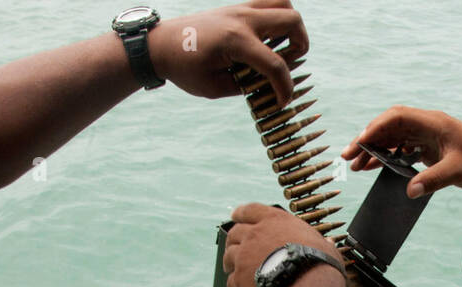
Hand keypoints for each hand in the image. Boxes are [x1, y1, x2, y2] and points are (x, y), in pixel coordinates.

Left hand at [148, 0, 306, 107]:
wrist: (161, 44)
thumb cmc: (184, 68)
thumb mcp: (214, 87)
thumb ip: (245, 87)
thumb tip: (269, 86)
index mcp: (235, 41)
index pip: (275, 64)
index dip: (285, 88)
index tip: (282, 102)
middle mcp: (242, 19)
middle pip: (292, 21)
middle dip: (300, 47)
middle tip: (288, 66)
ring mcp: (241, 9)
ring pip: (284, 4)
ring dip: (292, 26)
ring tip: (283, 47)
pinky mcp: (238, 7)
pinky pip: (268, 3)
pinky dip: (277, 18)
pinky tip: (268, 38)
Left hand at [223, 203, 342, 286]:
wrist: (306, 284)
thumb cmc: (318, 263)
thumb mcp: (323, 245)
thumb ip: (320, 243)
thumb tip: (328, 243)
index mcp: (274, 221)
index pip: (251, 210)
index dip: (241, 213)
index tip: (235, 216)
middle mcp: (255, 234)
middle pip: (235, 233)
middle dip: (232, 240)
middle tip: (232, 247)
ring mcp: (244, 255)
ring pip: (229, 256)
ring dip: (229, 262)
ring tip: (230, 269)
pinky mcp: (240, 277)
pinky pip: (231, 281)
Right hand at [340, 106, 461, 198]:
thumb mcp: (457, 171)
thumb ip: (432, 180)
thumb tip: (409, 190)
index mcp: (434, 123)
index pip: (398, 117)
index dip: (376, 127)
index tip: (360, 141)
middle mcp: (427, 125)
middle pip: (389, 126)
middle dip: (367, 139)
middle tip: (348, 156)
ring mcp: (425, 134)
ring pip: (392, 137)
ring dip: (374, 149)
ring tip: (356, 165)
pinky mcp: (426, 146)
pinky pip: (400, 148)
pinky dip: (386, 156)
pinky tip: (373, 166)